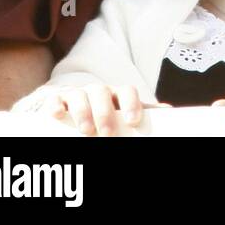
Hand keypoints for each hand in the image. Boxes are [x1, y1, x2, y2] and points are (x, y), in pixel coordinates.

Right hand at [35, 83, 166, 135]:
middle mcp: (97, 92)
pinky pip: (55, 99)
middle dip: (105, 112)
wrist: (72, 110)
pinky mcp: (58, 102)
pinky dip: (56, 105)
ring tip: (87, 131)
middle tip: (108, 132)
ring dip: (83, 111)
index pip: (126, 91)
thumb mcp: (122, 114)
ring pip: (79, 95)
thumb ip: (142, 112)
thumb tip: (169, 111)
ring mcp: (77, 94)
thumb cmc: (105, 114)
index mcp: (116, 95)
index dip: (131, 103)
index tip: (133, 121)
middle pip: (102, 93)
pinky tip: (56, 114)